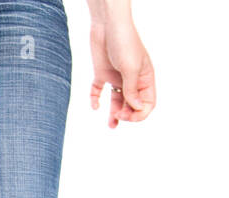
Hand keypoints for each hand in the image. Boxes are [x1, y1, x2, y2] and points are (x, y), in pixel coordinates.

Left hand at [89, 8, 155, 127]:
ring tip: (111, 125)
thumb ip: (132, 90)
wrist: (106, 26)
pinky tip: (95, 107)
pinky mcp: (102, 74)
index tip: (127, 116)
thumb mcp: (130, 69)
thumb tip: (137, 109)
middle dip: (127, 114)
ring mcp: (117, 77)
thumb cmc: (124, 43)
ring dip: (114, 113)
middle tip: (117, 117)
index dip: (139, 113)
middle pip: (133, 104)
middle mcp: (132, 80)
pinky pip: (98, 92)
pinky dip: (96, 100)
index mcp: (145, 78)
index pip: (148, 102)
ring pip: (117, 101)